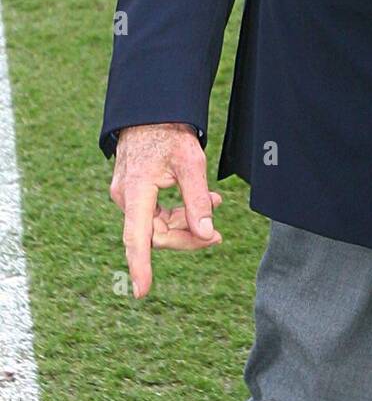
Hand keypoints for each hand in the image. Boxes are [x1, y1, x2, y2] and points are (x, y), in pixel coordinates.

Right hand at [109, 122, 222, 298]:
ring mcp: (127, 195)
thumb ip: (197, 200)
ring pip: (157, 224)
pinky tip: (203, 202)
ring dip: (186, 222)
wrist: (152, 109)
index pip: (137, 237)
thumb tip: (206, 233)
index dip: (140, 266)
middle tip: (217, 236)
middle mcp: (125, 197)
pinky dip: (178, 211)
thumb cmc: (170, 132)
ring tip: (216, 205)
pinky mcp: (133, 191)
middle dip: (187, 236)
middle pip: (156, 233)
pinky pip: (155, 212)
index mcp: (136, 191)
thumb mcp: (190, 163)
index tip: (142, 291)